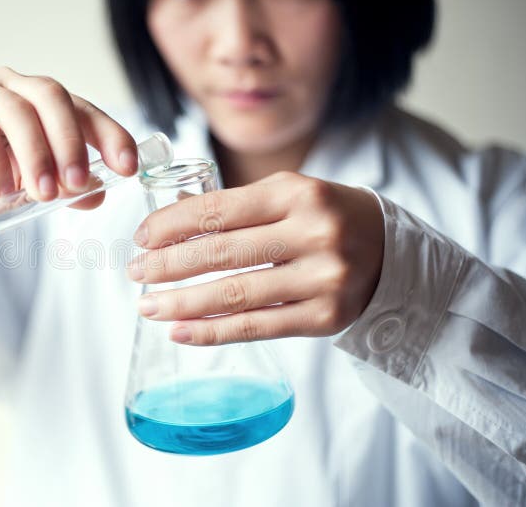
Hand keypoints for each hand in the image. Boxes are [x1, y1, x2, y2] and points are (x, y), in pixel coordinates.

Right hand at [0, 66, 137, 207]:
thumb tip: (99, 192)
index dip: (110, 135)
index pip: (84, 109)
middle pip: (52, 96)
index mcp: (42, 102)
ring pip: (17, 110)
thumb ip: (66, 188)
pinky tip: (4, 190)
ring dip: (36, 155)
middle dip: (71, 142)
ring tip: (42, 195)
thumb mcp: (35, 191)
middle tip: (76, 184)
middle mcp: (13, 87)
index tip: (128, 167)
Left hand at [127, 171, 383, 344]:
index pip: (217, 209)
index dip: (171, 225)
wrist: (391, 252)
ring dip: (181, 303)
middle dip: (167, 265)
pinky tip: (180, 331)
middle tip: (134, 274)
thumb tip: (169, 227)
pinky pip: (257, 327)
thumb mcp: (288, 196)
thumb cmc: (325, 218)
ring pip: (234, 294)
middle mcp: (313, 232)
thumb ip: (237, 208)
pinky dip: (212, 332)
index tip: (141, 238)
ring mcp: (322, 278)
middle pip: (220, 253)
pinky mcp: (325, 317)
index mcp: (296, 193)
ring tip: (148, 306)